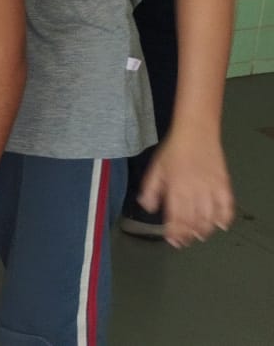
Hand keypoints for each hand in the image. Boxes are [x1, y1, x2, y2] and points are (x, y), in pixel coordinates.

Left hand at [139, 131, 235, 246]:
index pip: (175, 217)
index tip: (172, 241)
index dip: (174, 232)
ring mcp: (211, 189)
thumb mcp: (155, 169)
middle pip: (193, 220)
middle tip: (184, 242)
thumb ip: (150, 189)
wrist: (195, 133)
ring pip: (210, 217)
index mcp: (175, 188)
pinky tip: (221, 225)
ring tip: (199, 236)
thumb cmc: (173, 150)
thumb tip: (147, 207)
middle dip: (188, 234)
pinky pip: (227, 206)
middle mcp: (194, 191)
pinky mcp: (224, 184)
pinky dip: (225, 218)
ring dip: (205, 229)